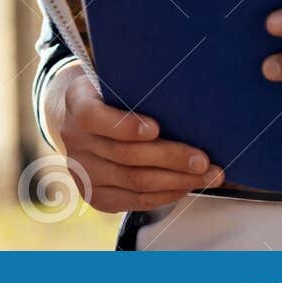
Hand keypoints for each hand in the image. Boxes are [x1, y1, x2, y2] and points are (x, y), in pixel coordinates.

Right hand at [43, 64, 221, 213]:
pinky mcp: (96, 196)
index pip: (93, 117)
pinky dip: (165, 195)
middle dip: (169, 158)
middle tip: (202, 160)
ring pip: (134, 182)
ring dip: (176, 180)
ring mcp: (83, 172)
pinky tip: (186, 186)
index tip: (156, 128)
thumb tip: (184, 94)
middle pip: (125, 155)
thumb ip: (135, 87)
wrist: (79, 120)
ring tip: (207, 175)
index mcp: (76, 103)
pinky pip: (135, 201)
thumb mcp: (113, 81)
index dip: (125, 126)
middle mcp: (74, 140)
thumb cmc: (111, 95)